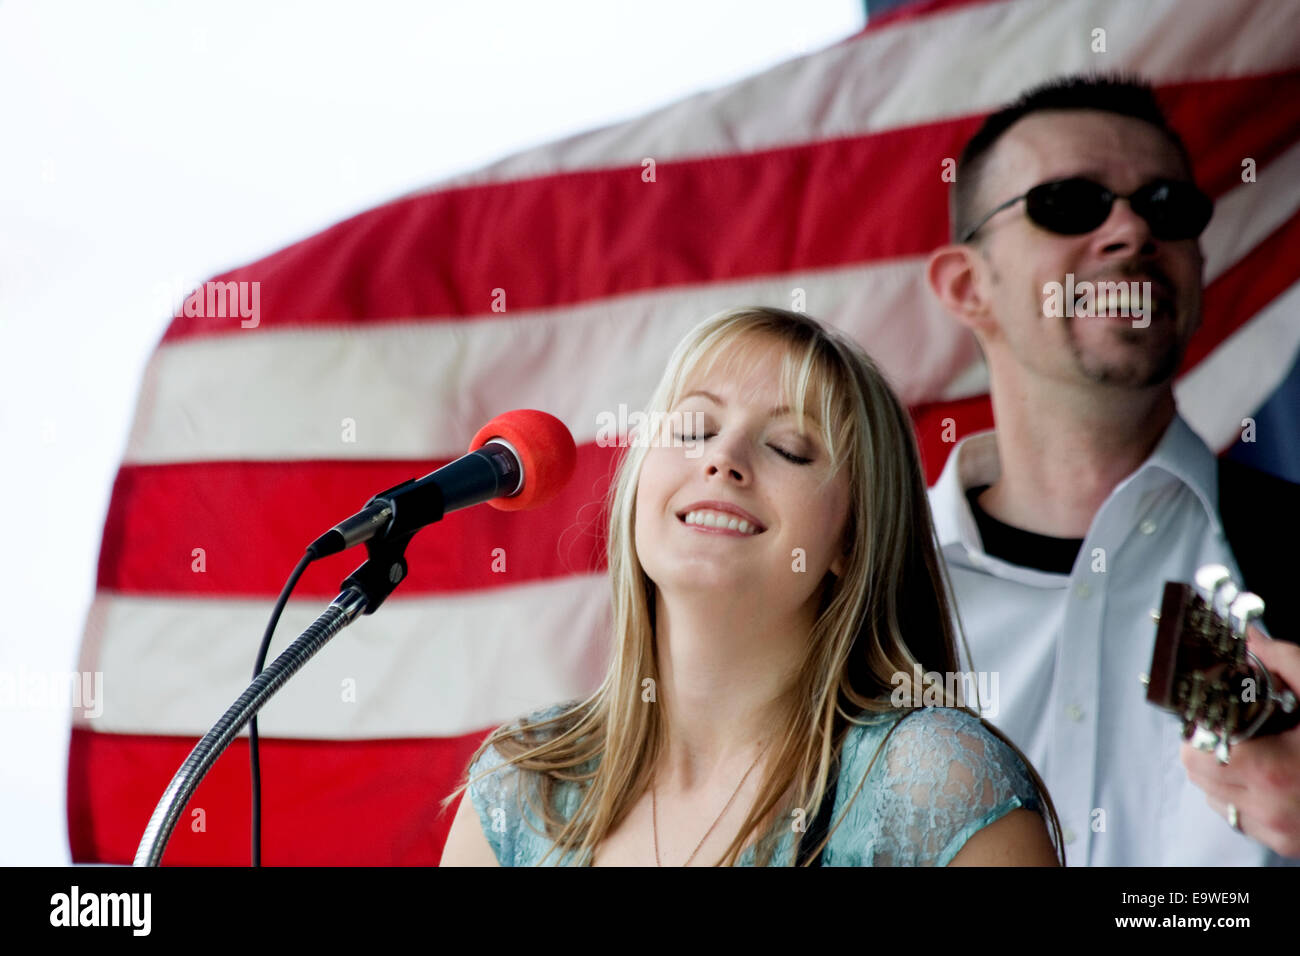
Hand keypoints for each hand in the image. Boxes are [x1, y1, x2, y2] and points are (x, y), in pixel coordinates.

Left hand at [1181, 625, 1299, 857]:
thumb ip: (1284, 661)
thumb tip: (1249, 638)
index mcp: (1274, 771)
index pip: (1197, 752)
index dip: (1200, 727)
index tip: (1214, 712)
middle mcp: (1271, 808)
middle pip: (1199, 774)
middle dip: (1207, 744)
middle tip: (1232, 724)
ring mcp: (1279, 830)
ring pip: (1215, 797)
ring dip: (1220, 771)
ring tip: (1252, 748)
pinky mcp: (1287, 842)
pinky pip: (1240, 817)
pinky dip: (1241, 795)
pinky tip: (1265, 775)